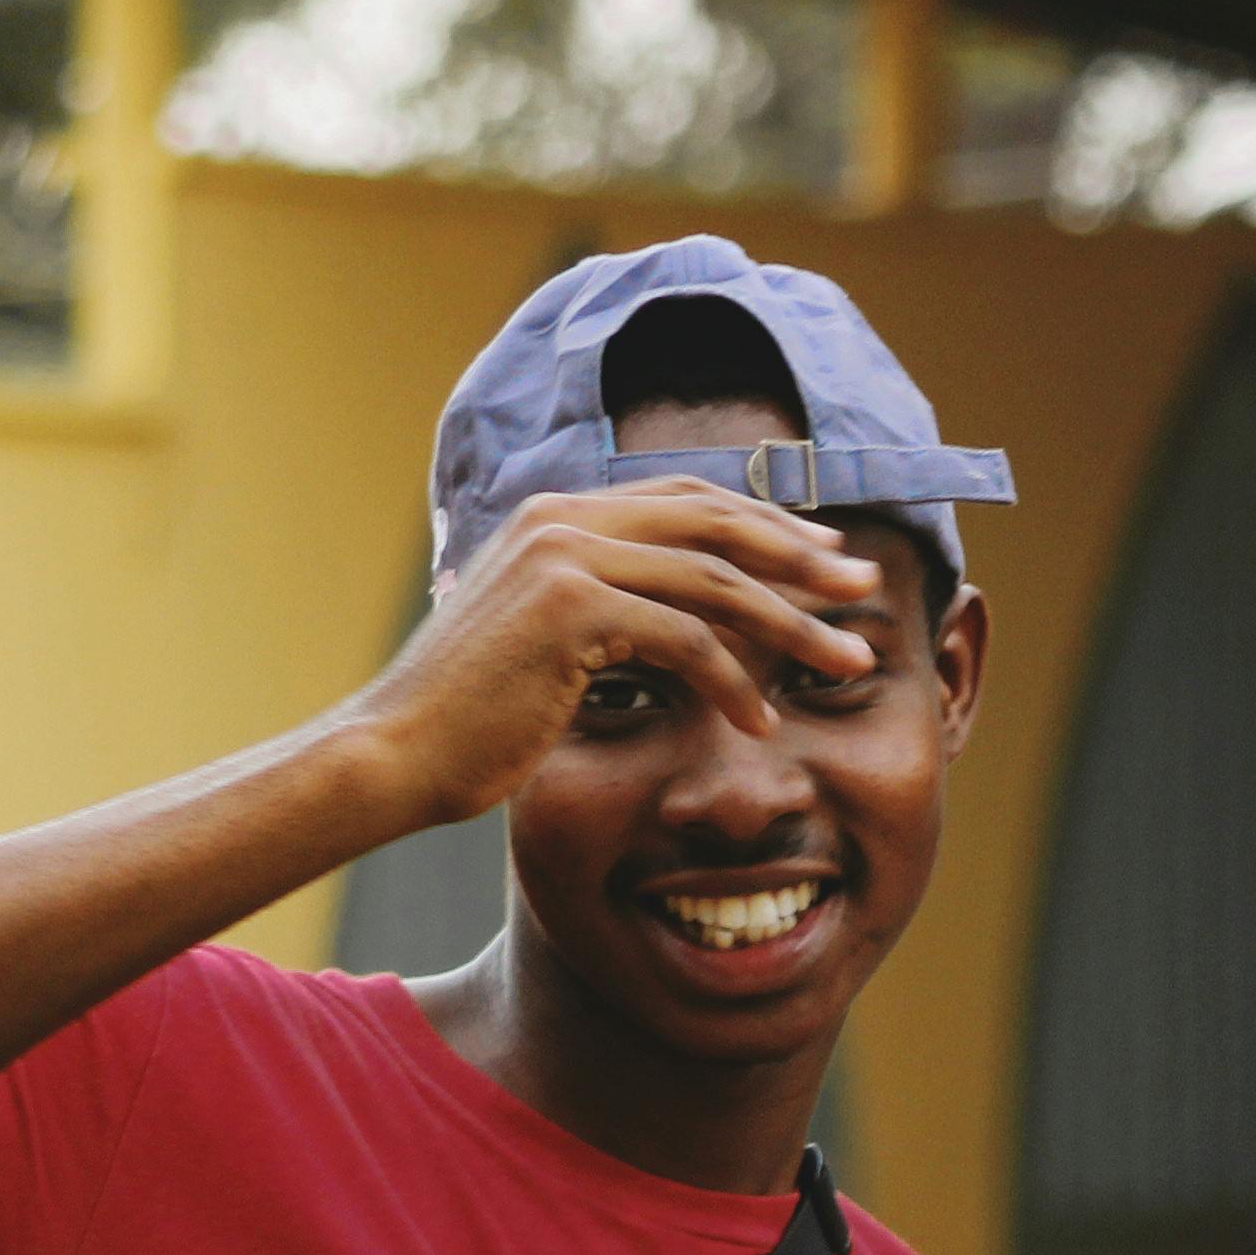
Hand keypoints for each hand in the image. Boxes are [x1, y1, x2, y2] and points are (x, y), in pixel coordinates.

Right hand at [337, 485, 880, 826]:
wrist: (391, 754)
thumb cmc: (466, 720)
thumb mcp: (538, 642)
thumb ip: (599, 607)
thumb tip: (673, 615)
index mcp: (557, 516)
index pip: (688, 500)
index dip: (765, 525)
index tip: (824, 557)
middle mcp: (562, 519)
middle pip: (716, 522)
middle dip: (801, 556)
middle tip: (864, 588)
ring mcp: (564, 556)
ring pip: (715, 582)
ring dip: (793, 622)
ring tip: (846, 659)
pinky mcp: (569, 607)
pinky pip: (684, 639)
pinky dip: (733, 682)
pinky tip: (761, 720)